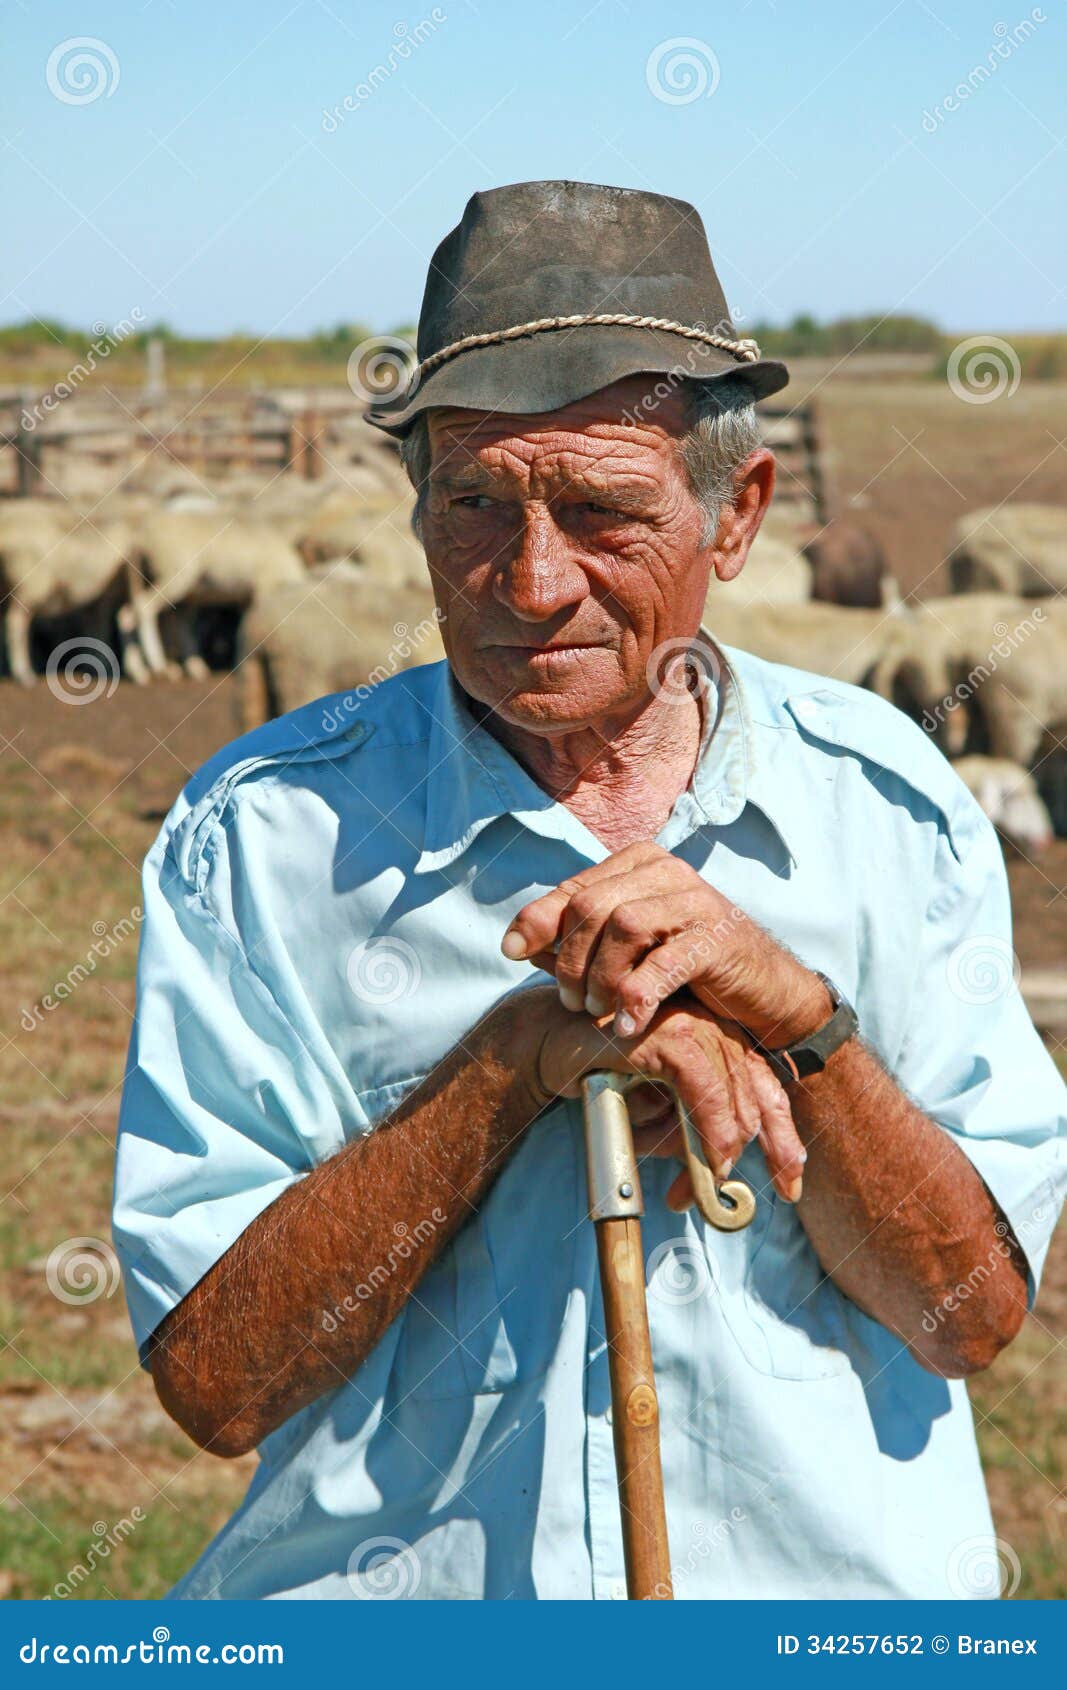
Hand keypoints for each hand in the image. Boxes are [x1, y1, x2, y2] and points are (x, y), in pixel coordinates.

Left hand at [503, 842, 830, 1049]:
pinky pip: (662, 963)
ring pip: (621, 926)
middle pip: (591, 906)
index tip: (511, 951)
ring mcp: (696, 901)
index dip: (537, 920)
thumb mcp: (629, 951)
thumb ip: (579, 943)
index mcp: (641, 865)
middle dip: (570, 960)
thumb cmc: (690, 973)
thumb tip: (516, 944)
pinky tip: (628, 1026)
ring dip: (600, 978)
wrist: (766, 994)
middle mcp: (667, 871)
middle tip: (572, 1002)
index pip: (574, 888)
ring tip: (599, 1013)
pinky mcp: (717, 937)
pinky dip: (637, 997)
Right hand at [526, 985, 805, 1205]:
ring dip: (719, 1152)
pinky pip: (703, 1088)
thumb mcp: (655, 1113)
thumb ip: (686, 1136)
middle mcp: (715, 1031)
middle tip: (713, 1198)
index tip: (790, 1188)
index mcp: (720, 1045)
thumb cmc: (605, 1078)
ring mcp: (695, 1028)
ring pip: (733, 1099)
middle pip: (756, 1101)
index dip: (783, 1144)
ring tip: (694, 1185)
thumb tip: (713, 1185)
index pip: (766, 1094)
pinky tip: (710, 1155)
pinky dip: (710, 1127)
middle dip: (743, 1159)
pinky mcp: (669, 1035)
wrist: (554, 1045)